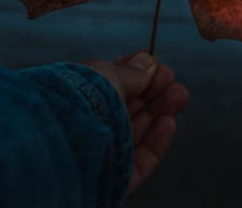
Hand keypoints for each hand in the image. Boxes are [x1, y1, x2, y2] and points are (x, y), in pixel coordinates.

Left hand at [86, 52, 188, 192]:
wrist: (61, 144)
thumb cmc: (76, 102)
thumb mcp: (106, 76)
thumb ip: (131, 73)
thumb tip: (148, 63)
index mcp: (75, 100)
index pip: (107, 85)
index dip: (132, 72)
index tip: (153, 61)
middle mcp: (86, 126)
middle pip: (125, 109)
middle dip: (151, 92)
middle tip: (171, 77)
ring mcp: (99, 153)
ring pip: (135, 133)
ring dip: (159, 112)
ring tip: (180, 94)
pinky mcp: (112, 179)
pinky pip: (139, 161)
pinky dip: (156, 142)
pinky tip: (169, 122)